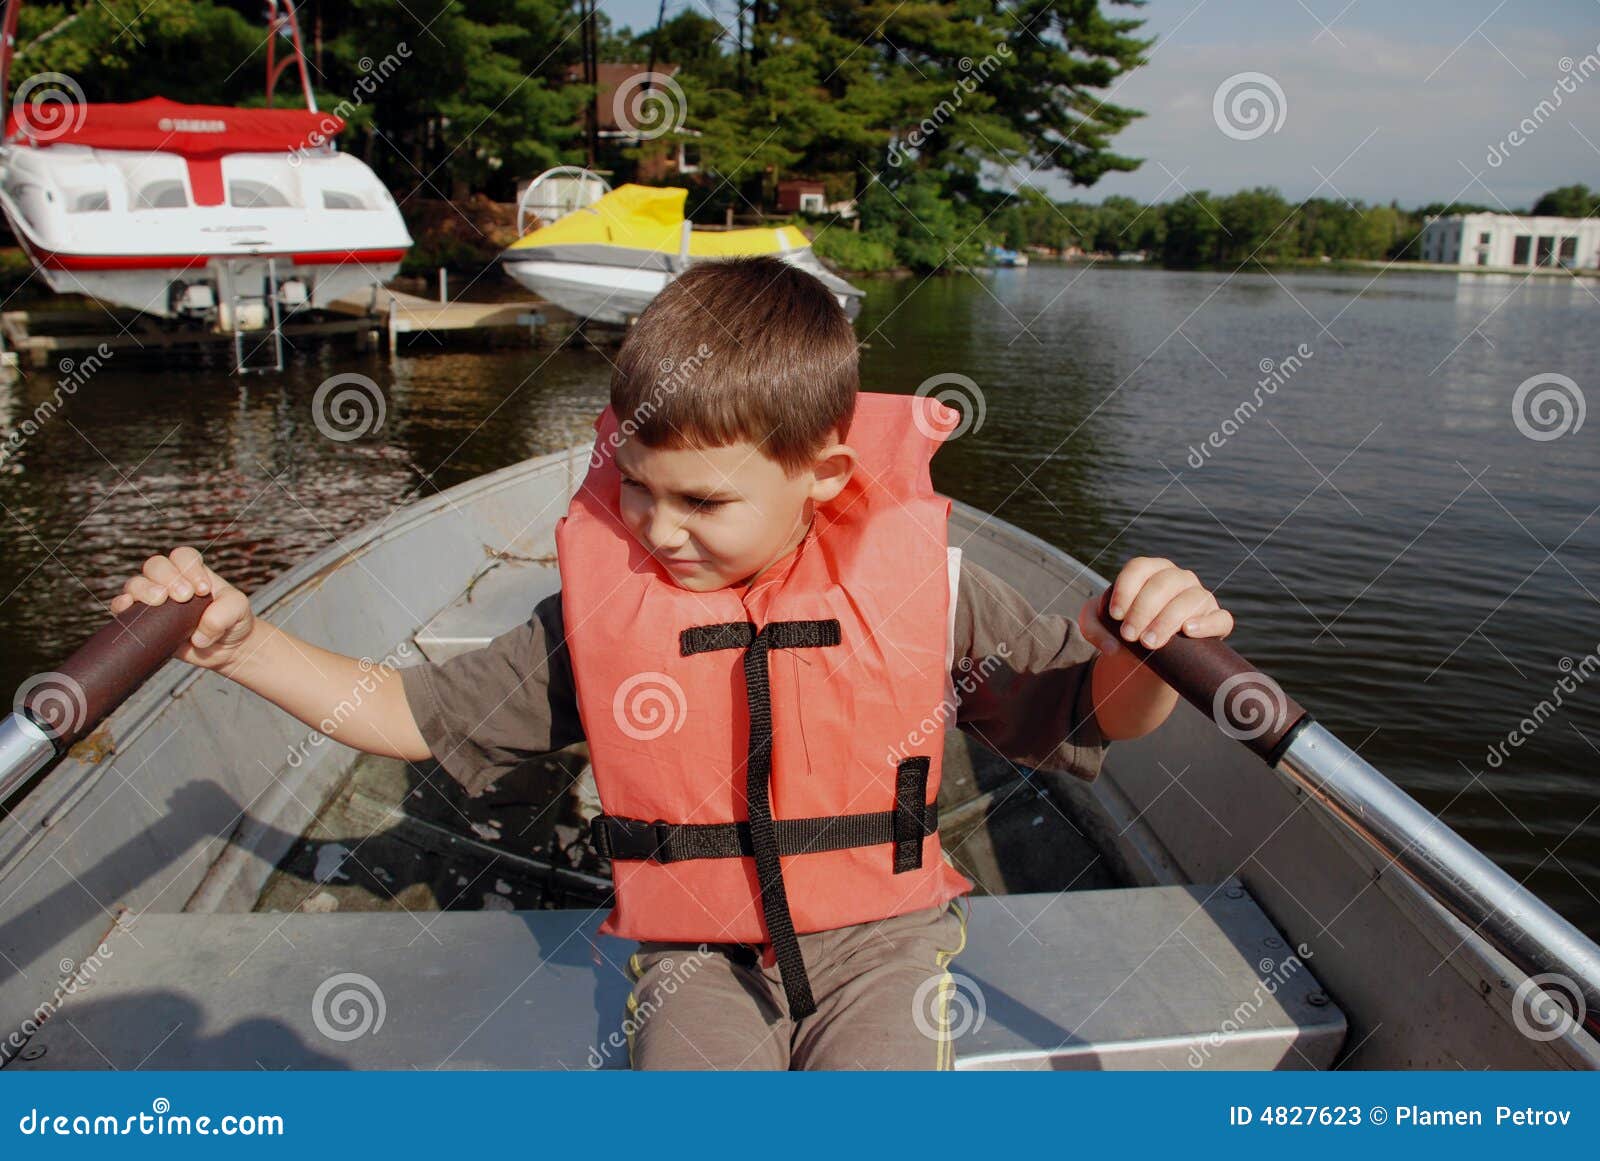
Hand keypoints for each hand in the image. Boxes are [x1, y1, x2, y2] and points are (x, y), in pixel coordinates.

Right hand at [109, 546, 255, 670]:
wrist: (227, 650)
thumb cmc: (232, 623)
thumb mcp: (239, 610)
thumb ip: (224, 614)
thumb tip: (197, 635)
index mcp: (194, 572)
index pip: (183, 556)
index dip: (189, 569)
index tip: (203, 590)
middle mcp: (171, 582)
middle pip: (155, 565)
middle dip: (167, 578)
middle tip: (184, 597)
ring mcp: (154, 601)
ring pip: (135, 583)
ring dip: (144, 590)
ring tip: (160, 602)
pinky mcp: (142, 621)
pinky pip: (121, 607)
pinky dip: (121, 604)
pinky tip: (128, 608)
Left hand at [1078, 556, 1232, 654]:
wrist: (1146, 660)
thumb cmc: (1122, 633)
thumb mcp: (1098, 626)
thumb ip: (1092, 625)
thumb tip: (1113, 646)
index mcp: (1151, 571)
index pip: (1140, 568)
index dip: (1126, 589)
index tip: (1115, 615)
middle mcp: (1178, 579)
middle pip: (1163, 584)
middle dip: (1143, 610)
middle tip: (1129, 636)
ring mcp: (1200, 598)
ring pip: (1190, 599)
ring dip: (1167, 620)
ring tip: (1149, 643)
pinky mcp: (1217, 620)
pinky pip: (1220, 618)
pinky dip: (1206, 623)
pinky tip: (1188, 631)